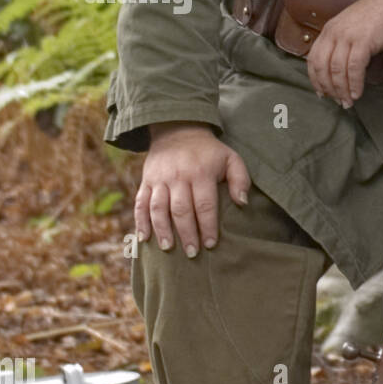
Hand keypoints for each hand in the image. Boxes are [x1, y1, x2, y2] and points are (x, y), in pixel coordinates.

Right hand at [135, 123, 250, 256]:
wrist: (177, 129)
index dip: (208, 226)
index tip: (211, 244)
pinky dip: (140, 221)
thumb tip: (242, 203)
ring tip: (168, 248)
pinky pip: (140, 203)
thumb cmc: (209, 151)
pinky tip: (143, 238)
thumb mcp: (231, 158)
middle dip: (187, 234)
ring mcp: (159, 179)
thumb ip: (240, 179)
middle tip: (192, 253)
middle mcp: (178, 177)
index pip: (205, 205)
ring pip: (158, 208)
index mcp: (200, 173)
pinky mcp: (146, 181)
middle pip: (181, 210)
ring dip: (162, 230)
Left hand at [306, 0, 382, 108]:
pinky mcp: (363, 41)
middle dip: (328, 88)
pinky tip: (357, 93)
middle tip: (336, 101)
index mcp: (330, 28)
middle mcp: (334, 32)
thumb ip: (345, 41)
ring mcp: (348, 36)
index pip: (313, 58)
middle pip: (322, 66)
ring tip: (347, 102)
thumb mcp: (354, 25)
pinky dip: (354, 84)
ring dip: (341, 90)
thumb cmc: (382, 13)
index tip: (322, 92)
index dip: (315, 78)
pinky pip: (354, 68)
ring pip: (336, 70)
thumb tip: (343, 65)